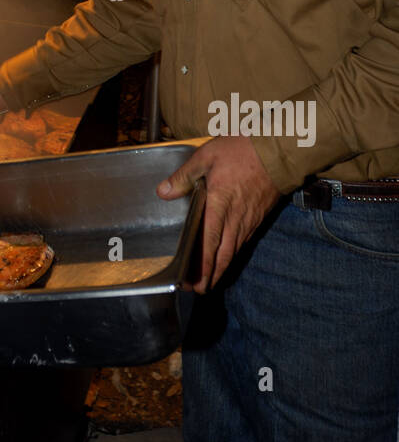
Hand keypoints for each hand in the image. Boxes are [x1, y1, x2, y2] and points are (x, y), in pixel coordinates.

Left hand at [156, 135, 280, 292]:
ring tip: (209, 281)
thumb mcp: (206, 157)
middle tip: (198, 289)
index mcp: (220, 205)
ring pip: (234, 251)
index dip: (202, 265)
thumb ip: (184, 176)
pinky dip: (232, 254)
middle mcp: (235, 219)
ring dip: (221, 268)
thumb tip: (163, 192)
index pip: (209, 242)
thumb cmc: (242, 151)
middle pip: (223, 255)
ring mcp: (248, 221)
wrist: (278, 152)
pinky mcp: (257, 218)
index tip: (194, 281)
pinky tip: (226, 258)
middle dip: (211, 275)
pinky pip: (243, 242)